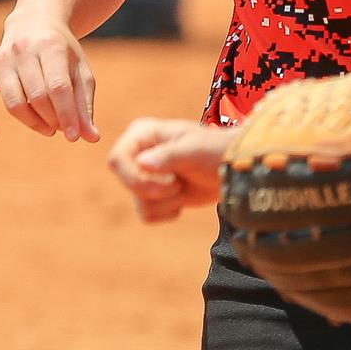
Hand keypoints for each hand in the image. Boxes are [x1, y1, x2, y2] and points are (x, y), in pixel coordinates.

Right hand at [0, 6, 98, 141]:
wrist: (33, 23)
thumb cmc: (61, 53)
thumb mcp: (80, 71)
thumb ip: (85, 105)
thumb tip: (91, 138)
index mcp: (51, 45)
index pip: (58, 87)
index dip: (67, 115)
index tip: (75, 137)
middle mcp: (23, 49)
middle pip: (37, 96)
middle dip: (53, 119)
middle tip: (63, 128)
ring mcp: (3, 59)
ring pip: (15, 102)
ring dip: (33, 123)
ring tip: (48, 128)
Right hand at [108, 117, 228, 221]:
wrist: (233, 170)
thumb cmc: (216, 151)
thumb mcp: (195, 150)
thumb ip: (168, 156)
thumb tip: (142, 163)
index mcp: (141, 134)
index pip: (117, 159)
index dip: (135, 177)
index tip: (169, 181)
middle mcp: (137, 153)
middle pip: (127, 183)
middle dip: (157, 190)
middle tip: (179, 183)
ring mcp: (144, 175)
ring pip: (138, 202)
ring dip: (166, 202)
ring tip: (183, 187)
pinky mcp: (152, 196)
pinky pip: (146, 215)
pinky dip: (166, 213)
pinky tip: (182, 199)